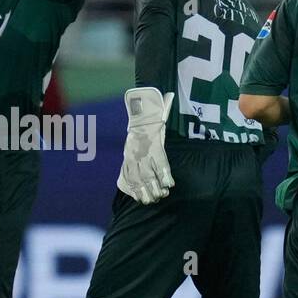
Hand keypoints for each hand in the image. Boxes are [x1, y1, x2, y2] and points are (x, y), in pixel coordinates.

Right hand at [116, 88, 174, 204]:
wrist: (136, 120)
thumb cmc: (153, 123)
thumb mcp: (161, 121)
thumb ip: (166, 116)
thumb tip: (171, 97)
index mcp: (152, 143)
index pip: (159, 160)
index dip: (164, 173)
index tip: (170, 184)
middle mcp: (141, 152)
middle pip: (147, 173)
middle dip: (154, 187)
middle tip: (161, 196)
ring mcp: (132, 158)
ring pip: (136, 178)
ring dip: (143, 191)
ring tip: (150, 200)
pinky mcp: (126, 162)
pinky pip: (127, 178)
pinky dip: (132, 189)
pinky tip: (137, 197)